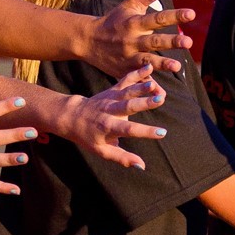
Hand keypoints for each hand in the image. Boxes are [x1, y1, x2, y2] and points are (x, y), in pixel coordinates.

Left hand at [51, 66, 168, 168]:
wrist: (72, 116)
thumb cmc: (88, 137)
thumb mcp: (102, 151)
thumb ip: (122, 158)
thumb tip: (142, 166)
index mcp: (108, 127)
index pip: (129, 130)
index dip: (145, 131)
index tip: (162, 133)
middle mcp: (110, 111)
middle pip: (129, 106)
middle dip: (145, 103)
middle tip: (161, 99)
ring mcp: (111, 98)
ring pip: (128, 91)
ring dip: (142, 87)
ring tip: (156, 84)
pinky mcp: (112, 89)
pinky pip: (125, 80)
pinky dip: (137, 73)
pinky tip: (149, 68)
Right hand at [87, 0, 192, 76]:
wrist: (88, 40)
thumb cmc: (114, 20)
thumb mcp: (129, 4)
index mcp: (134, 23)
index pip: (157, 18)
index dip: (175, 16)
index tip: (192, 14)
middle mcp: (132, 40)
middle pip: (154, 41)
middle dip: (171, 42)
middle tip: (188, 42)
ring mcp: (128, 57)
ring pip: (147, 62)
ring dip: (162, 64)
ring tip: (178, 67)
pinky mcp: (125, 71)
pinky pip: (138, 79)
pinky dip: (148, 85)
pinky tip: (160, 93)